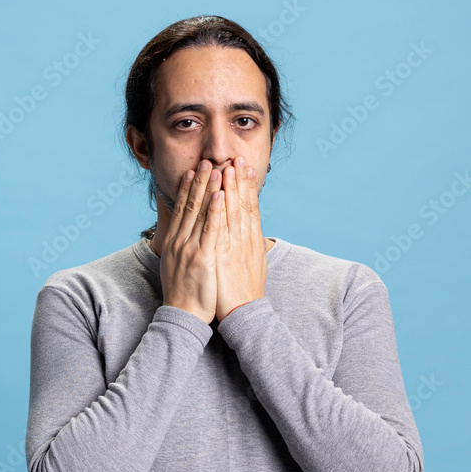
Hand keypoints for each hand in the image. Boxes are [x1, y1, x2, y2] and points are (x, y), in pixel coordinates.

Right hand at [160, 160, 224, 324]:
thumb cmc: (183, 291)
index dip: (188, 188)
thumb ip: (181, 246)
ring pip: (201, 213)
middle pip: (191, 205)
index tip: (193, 171)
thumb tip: (184, 234)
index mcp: (175, 242)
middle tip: (206, 161)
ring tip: (216, 169)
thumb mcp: (176, 264)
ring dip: (209, 189)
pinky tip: (221, 195)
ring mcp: (191, 248)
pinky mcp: (203, 257)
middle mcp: (180, 241)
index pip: (182, 209)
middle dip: (199, 182)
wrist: (183, 314)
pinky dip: (216, 210)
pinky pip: (211, 229)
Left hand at [215, 156, 266, 321]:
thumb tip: (243, 230)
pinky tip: (219, 194)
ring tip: (228, 165)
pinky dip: (220, 211)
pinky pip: (220, 229)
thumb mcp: (248, 263)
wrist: (243, 314)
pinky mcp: (222, 255)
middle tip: (238, 157)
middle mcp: (245, 240)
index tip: (245, 167)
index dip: (247, 186)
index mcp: (251, 240)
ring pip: (233, 212)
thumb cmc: (241, 291)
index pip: (250, 207)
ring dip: (230, 187)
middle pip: (243, 204)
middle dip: (240, 180)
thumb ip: (244, 244)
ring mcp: (234, 247)